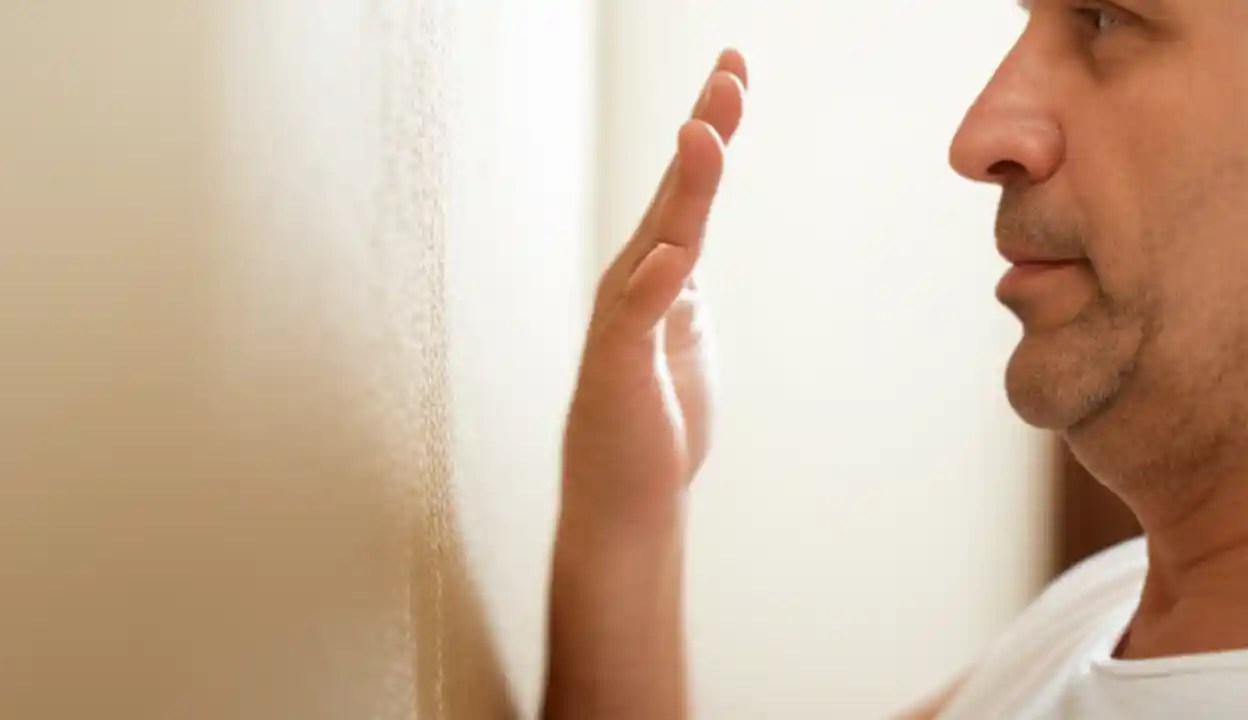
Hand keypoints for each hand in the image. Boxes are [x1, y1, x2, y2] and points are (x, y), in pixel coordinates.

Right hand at [562, 49, 747, 521]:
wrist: (623, 498)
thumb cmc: (654, 418)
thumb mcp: (679, 334)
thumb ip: (678, 286)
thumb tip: (683, 248)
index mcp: (657, 273)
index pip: (689, 188)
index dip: (710, 128)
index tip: (734, 69)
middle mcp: (635, 284)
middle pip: (674, 195)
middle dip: (702, 129)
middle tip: (730, 70)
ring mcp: (623, 324)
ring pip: (659, 242)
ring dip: (684, 188)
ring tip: (706, 133)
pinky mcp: (618, 369)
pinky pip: (637, 320)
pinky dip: (654, 283)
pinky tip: (674, 251)